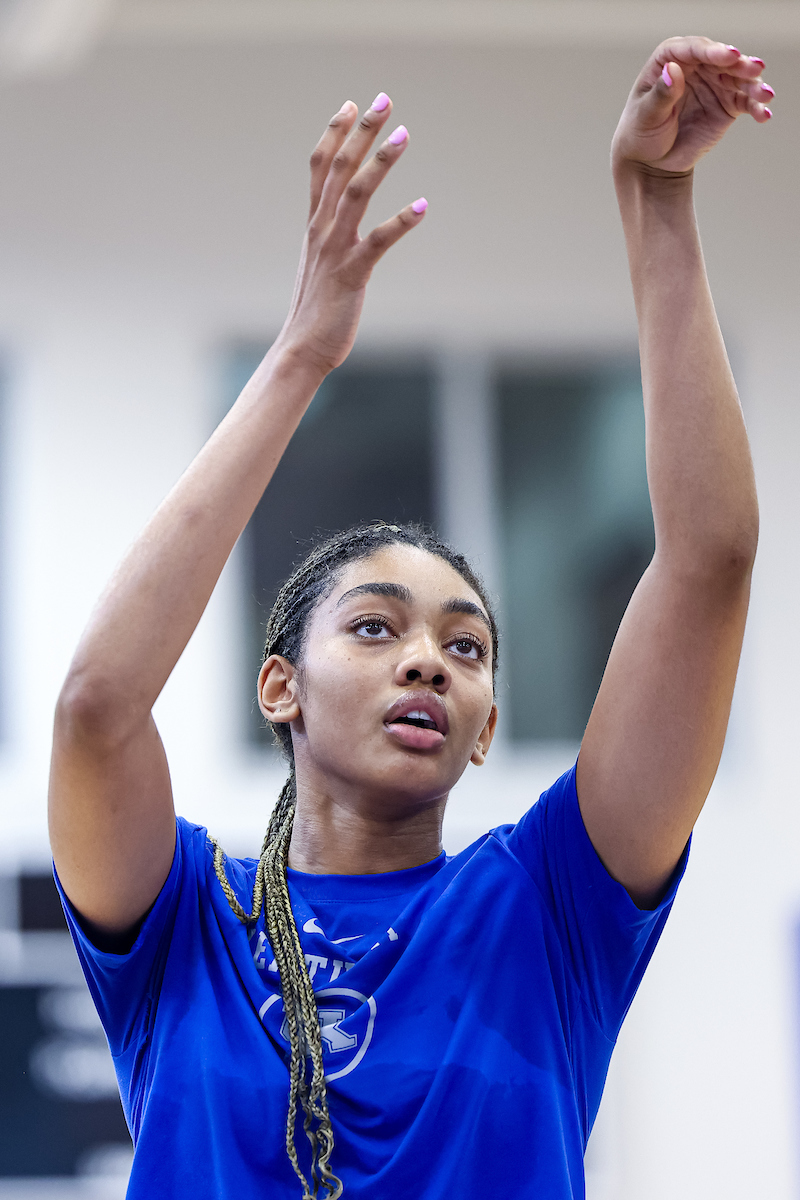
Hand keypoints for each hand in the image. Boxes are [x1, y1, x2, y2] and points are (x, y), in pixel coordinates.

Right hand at [274, 94, 426, 376]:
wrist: (301, 350)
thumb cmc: (316, 313)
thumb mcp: (321, 267)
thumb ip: (331, 242)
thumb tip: (343, 229)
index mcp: (314, 227)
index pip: (320, 168)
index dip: (335, 133)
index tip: (352, 104)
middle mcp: (321, 231)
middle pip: (340, 168)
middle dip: (362, 132)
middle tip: (384, 99)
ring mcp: (335, 251)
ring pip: (356, 194)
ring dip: (381, 162)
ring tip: (405, 134)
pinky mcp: (352, 274)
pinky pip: (378, 242)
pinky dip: (400, 222)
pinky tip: (421, 205)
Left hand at [612, 38, 773, 175]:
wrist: (651, 162)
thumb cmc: (641, 134)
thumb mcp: (646, 116)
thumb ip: (661, 95)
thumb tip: (672, 70)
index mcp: (669, 61)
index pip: (692, 50)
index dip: (711, 51)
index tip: (729, 56)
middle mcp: (695, 67)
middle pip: (721, 59)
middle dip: (739, 64)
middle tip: (754, 70)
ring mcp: (713, 84)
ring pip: (738, 78)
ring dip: (754, 85)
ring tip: (765, 95)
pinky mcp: (727, 104)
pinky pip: (745, 102)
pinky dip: (756, 107)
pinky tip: (763, 114)